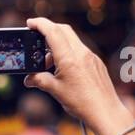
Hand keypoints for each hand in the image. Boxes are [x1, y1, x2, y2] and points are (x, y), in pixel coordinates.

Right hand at [25, 17, 131, 134]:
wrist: (105, 112)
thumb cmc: (81, 102)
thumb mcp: (55, 91)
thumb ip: (39, 80)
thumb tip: (28, 78)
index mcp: (69, 58)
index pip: (53, 32)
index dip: (40, 24)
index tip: (30, 23)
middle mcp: (81, 53)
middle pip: (63, 30)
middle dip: (48, 29)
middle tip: (35, 37)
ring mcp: (90, 56)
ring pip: (71, 40)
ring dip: (57, 44)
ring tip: (47, 63)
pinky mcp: (95, 62)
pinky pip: (79, 50)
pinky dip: (67, 52)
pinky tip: (62, 68)